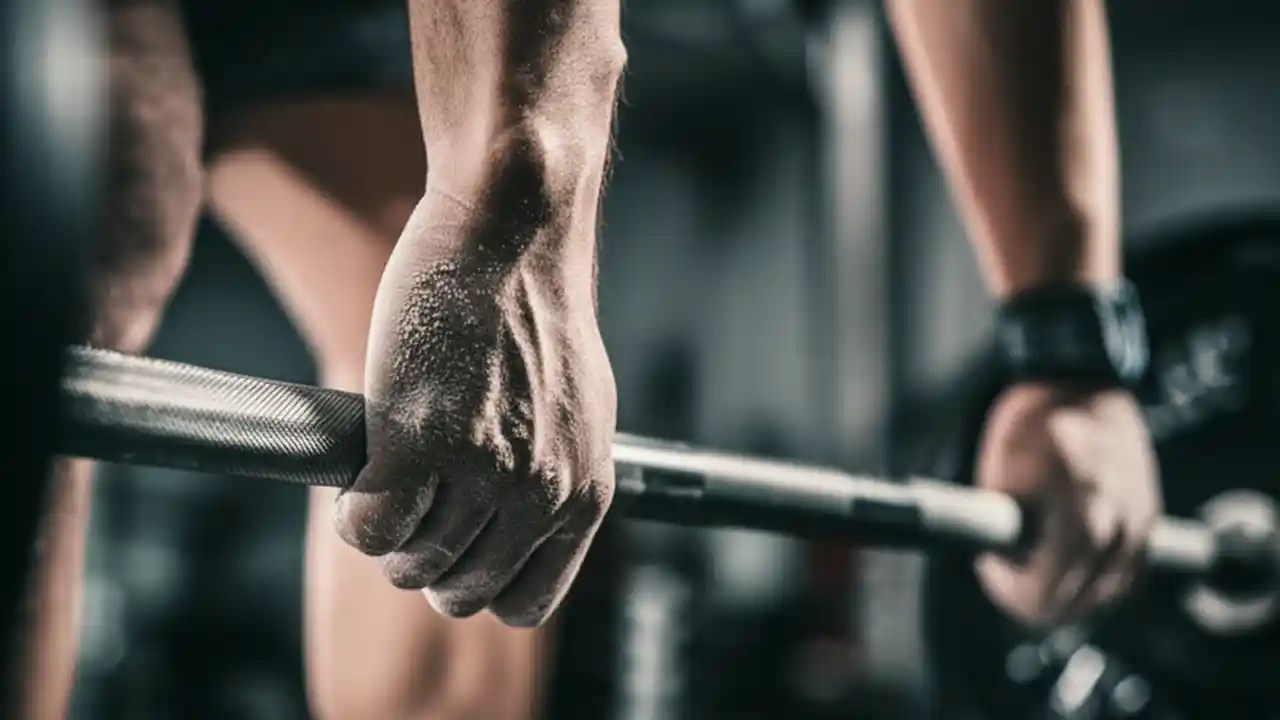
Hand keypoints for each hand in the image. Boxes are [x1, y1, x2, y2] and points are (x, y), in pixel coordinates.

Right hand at [335, 192, 616, 627]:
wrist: (512, 231)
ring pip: (408, 564)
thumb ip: (554, 473)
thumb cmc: (536, 309)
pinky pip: (368, 526)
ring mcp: (484, 470)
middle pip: (458, 593)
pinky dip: (353, 511)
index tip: (456, 543)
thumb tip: (514, 518)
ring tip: (384, 479)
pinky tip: (361, 469)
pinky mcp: (422, 439)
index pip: (524, 603)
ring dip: (383, 533)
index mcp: (584, 492)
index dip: (478, 581)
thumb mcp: (576, 410)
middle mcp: (541, 492)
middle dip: (422, 560)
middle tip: (408, 504)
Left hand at [974, 383, 1160, 625]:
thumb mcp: (999, 478)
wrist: (1077, 379)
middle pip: (1079, 601)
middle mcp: (1117, 522)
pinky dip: (1102, 582)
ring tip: (1038, 576)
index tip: (988, 568)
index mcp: (1076, 512)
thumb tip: (1006, 571)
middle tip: (1007, 578)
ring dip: (1073, 597)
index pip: (1044, 591)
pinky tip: (1074, 573)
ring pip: (1110, 593)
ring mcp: (1141, 520)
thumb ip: (1006, 533)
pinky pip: (1131, 572)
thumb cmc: (1029, 423)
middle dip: (1038, 600)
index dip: (1008, 592)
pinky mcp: (1151, 514)